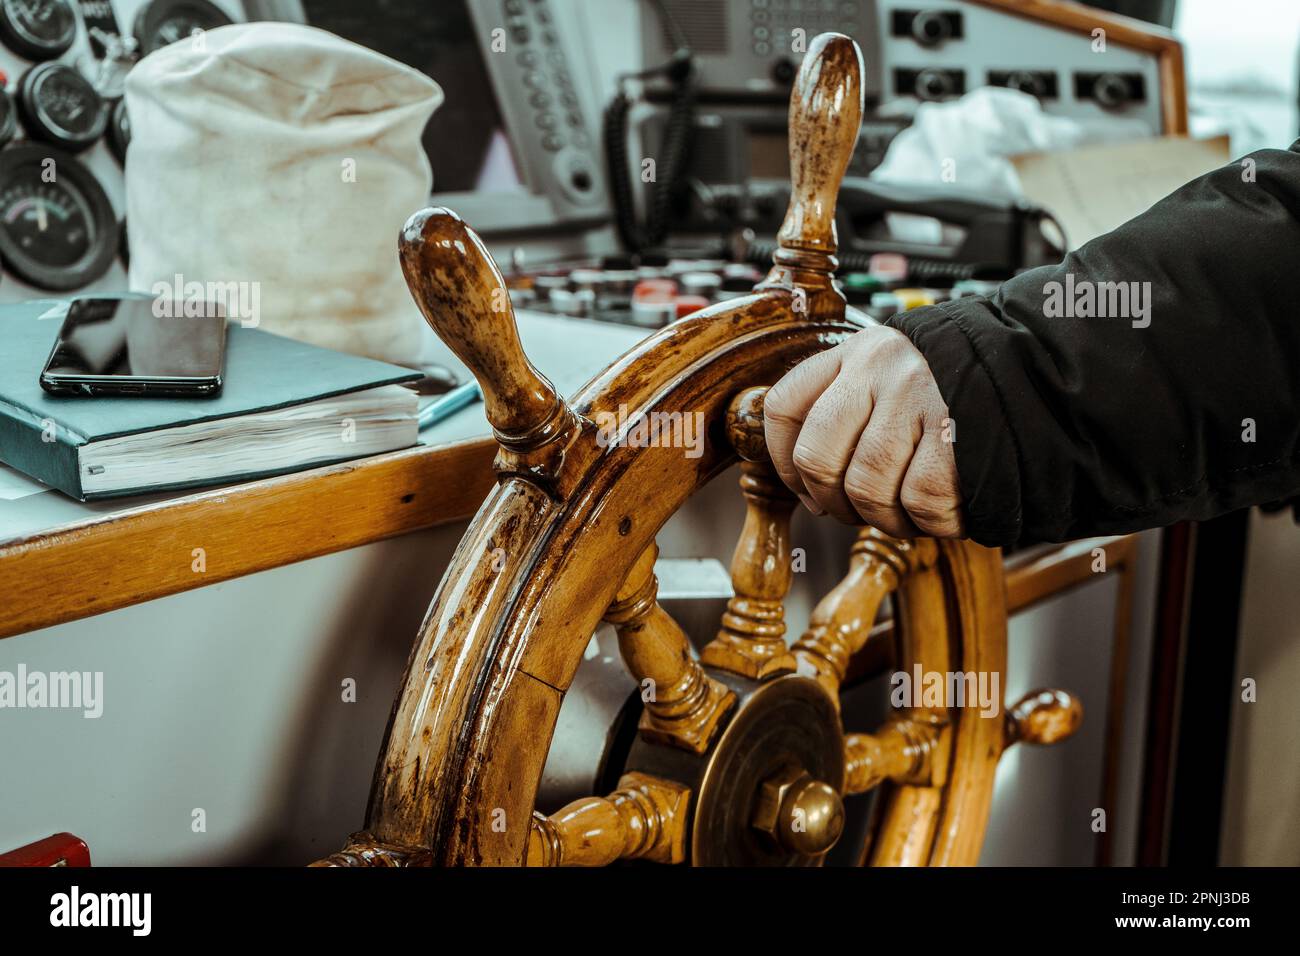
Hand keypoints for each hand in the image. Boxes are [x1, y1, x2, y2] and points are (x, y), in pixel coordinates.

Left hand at [763, 324, 964, 537]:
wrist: (1041, 372)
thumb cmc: (957, 390)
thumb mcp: (895, 377)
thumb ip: (848, 411)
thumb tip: (806, 484)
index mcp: (858, 353)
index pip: (785, 406)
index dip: (784, 462)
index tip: (806, 487)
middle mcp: (883, 368)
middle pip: (817, 458)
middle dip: (833, 501)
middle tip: (857, 508)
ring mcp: (922, 399)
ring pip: (867, 488)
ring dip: (884, 519)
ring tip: (906, 511)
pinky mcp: (962, 434)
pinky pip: (922, 502)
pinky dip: (931, 522)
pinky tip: (944, 509)